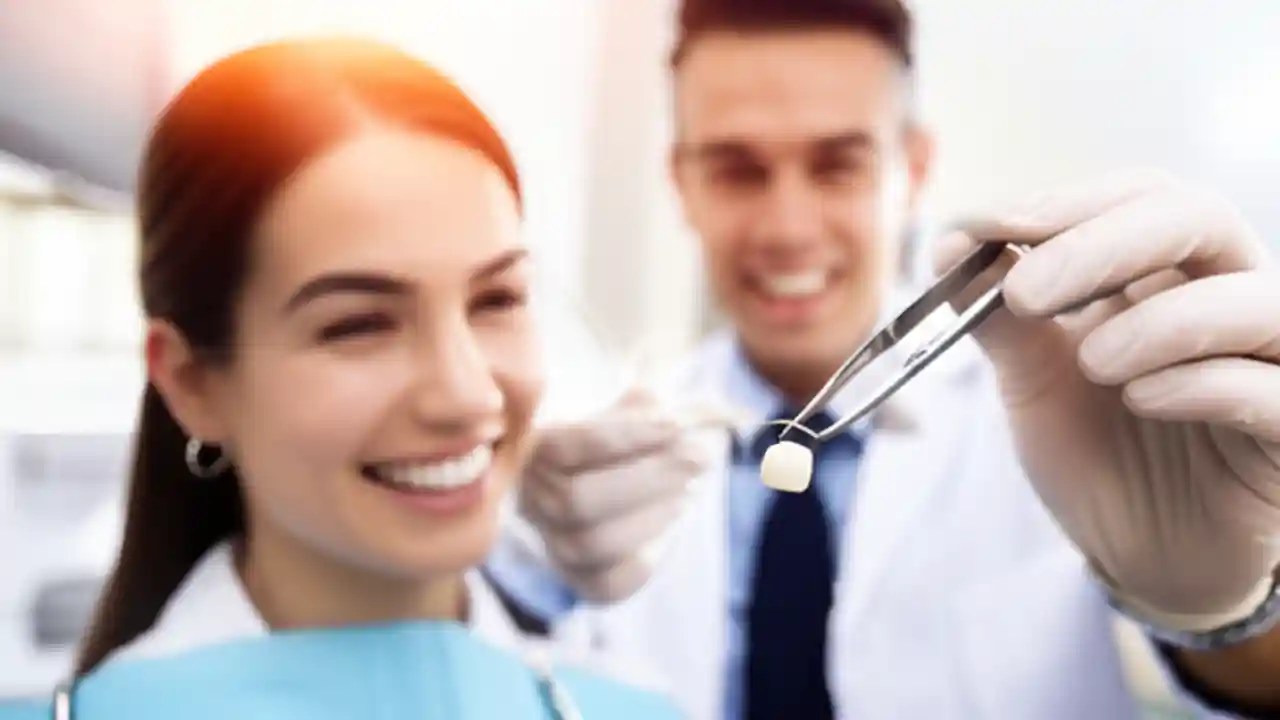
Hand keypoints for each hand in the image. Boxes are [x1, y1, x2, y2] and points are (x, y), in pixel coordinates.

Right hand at [518, 389, 709, 603]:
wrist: (635, 469)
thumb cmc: (633, 427)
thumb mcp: (639, 402)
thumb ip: (651, 402)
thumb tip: (682, 413)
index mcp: (533, 446)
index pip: (564, 446)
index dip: (624, 436)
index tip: (676, 424)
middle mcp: (532, 497)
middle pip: (576, 501)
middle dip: (646, 479)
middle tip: (697, 458)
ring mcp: (553, 542)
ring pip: (592, 544)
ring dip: (651, 515)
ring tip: (686, 490)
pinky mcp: (582, 578)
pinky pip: (610, 583)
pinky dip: (649, 554)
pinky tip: (671, 520)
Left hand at [935, 169, 1279, 627]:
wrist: (1140, 557)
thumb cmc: (1098, 454)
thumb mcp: (1032, 381)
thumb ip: (999, 316)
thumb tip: (951, 244)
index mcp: (1163, 275)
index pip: (1141, 196)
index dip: (1069, 203)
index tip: (989, 229)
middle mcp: (1225, 301)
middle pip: (1202, 219)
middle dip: (1103, 242)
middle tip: (1023, 292)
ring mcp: (1270, 365)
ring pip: (1256, 300)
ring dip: (1159, 320)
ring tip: (1092, 364)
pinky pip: (1272, 390)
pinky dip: (1203, 383)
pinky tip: (1142, 400)